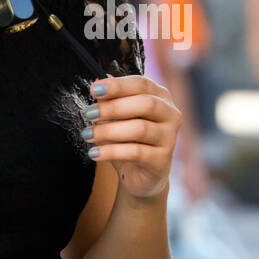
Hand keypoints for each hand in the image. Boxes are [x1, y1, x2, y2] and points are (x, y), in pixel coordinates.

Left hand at [82, 74, 180, 198]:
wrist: (139, 176)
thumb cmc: (127, 140)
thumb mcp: (116, 118)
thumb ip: (110, 100)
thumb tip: (97, 83)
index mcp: (161, 96)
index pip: (142, 84)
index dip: (118, 85)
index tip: (94, 90)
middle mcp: (171, 114)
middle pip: (146, 104)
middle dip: (113, 107)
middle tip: (89, 113)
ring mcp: (169, 138)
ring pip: (140, 129)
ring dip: (109, 130)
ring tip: (87, 135)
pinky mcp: (162, 160)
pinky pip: (136, 152)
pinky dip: (112, 151)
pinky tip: (94, 153)